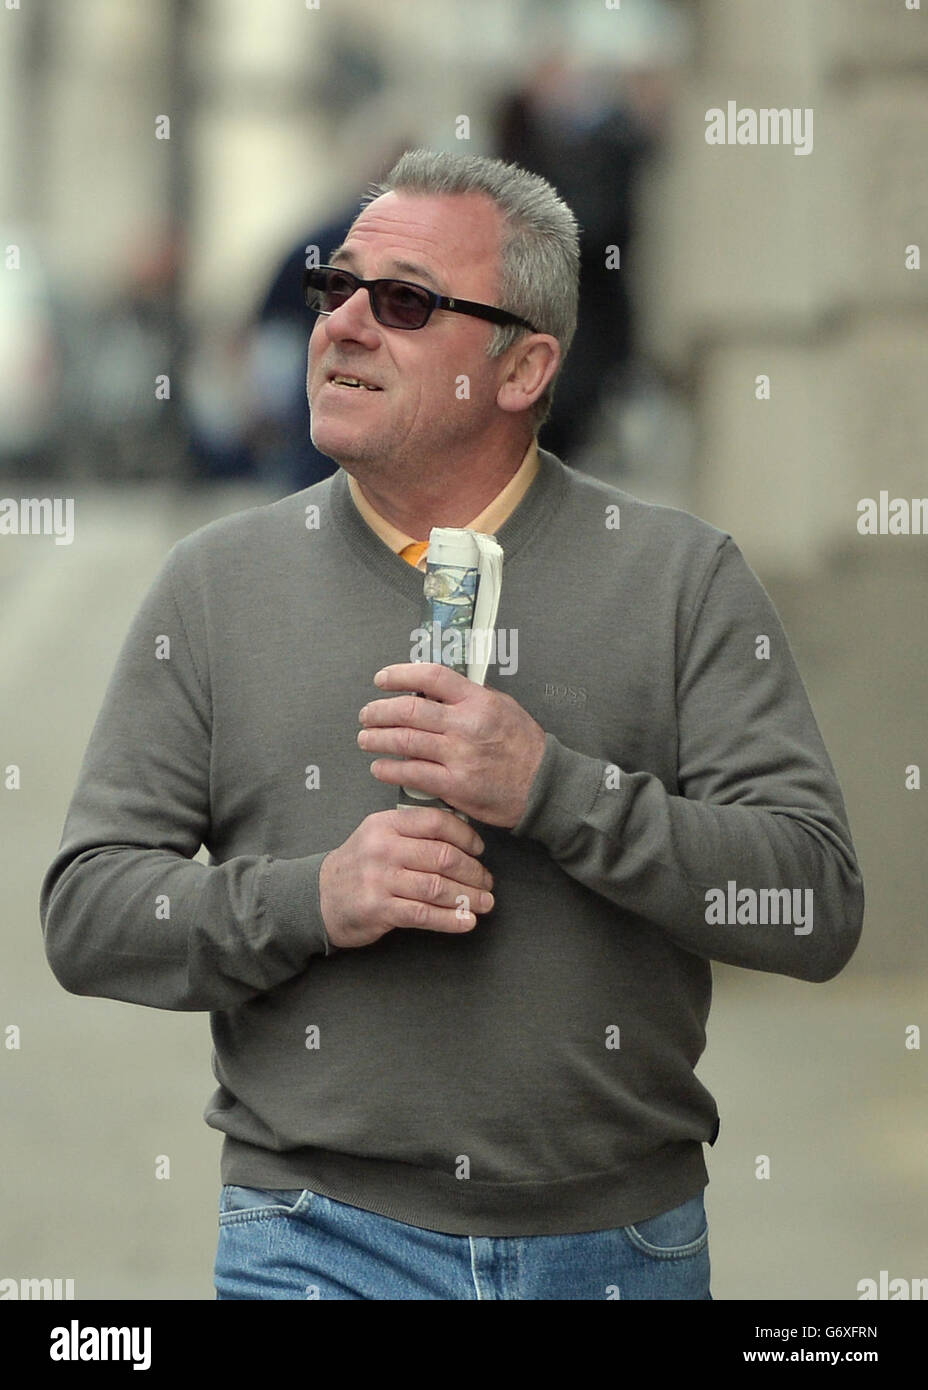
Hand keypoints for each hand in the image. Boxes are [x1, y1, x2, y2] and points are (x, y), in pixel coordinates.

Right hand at [318, 808, 494, 949]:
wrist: (319, 896)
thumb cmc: (359, 865)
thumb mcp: (378, 835)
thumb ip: (413, 830)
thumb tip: (463, 833)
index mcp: (386, 824)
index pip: (436, 823)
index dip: (466, 836)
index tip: (479, 851)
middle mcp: (383, 848)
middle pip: (443, 857)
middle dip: (473, 871)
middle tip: (487, 882)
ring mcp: (380, 879)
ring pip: (437, 887)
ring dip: (468, 897)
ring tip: (485, 902)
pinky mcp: (379, 908)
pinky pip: (423, 914)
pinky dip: (450, 919)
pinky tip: (466, 921)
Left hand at [357, 663, 546, 828]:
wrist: (543, 785)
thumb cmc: (524, 747)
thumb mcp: (503, 707)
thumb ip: (470, 697)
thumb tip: (437, 688)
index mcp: (477, 700)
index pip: (431, 677)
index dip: (400, 675)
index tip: (382, 679)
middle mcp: (465, 725)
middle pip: (409, 709)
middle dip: (379, 711)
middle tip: (367, 714)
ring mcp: (459, 756)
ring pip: (405, 741)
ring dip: (377, 739)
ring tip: (365, 738)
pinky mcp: (455, 785)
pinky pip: (413, 774)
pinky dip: (390, 769)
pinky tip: (380, 767)